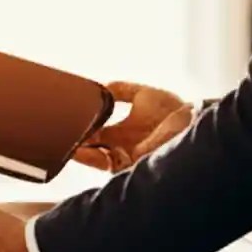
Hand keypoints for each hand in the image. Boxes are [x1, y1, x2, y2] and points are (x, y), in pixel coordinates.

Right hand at [73, 81, 193, 171]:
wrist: (194, 123)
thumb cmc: (174, 110)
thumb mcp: (143, 94)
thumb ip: (122, 89)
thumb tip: (100, 86)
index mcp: (124, 133)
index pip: (95, 134)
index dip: (80, 127)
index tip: (64, 118)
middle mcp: (122, 149)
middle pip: (90, 148)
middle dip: (74, 141)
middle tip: (57, 130)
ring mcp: (125, 159)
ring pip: (93, 158)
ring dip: (77, 150)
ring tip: (63, 139)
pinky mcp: (130, 165)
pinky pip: (104, 163)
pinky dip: (88, 156)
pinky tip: (77, 147)